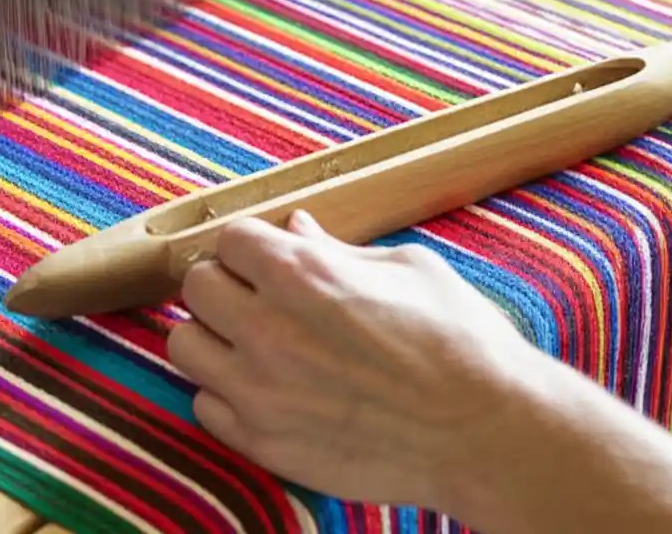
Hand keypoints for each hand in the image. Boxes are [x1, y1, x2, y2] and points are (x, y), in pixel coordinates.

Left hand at [166, 211, 530, 510]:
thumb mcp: (410, 269)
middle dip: (226, 285)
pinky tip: (267, 390)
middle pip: (196, 287)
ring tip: (254, 345)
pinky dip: (226, 394)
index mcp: (305, 274)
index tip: (267, 259)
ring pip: (184, 346)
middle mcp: (269, 329)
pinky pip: (205, 406)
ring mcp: (260, 391)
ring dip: (214, 338)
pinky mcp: (263, 442)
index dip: (251, 246)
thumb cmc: (461, 342)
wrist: (487, 434)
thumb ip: (339, 249)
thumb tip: (295, 228)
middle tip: (259, 298)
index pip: (229, 238)